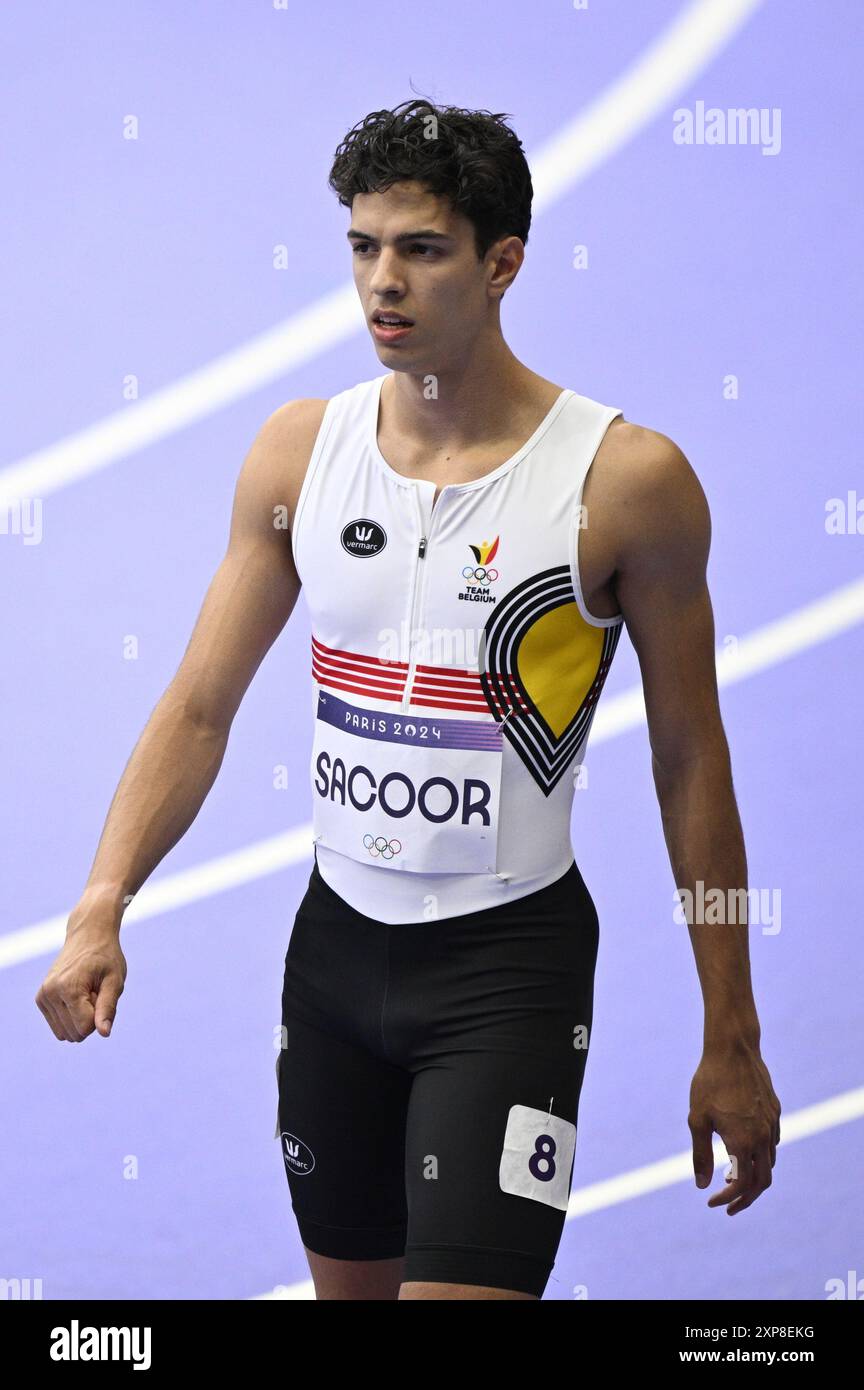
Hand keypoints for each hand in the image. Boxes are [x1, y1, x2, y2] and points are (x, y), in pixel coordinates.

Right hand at [35, 915, 126, 1041]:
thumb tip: (104, 1033)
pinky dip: (71, 1016)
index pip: (85, 1028)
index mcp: (68, 988)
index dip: (99, 1015)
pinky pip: (58, 1027)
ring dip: (80, 1018)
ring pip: (65, 1033)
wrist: (88, 935)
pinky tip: (77, 994)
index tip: (101, 992)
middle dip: (89, 1019)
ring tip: (85, 993)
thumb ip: (108, 1008)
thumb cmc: (106, 957)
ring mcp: (43, 996)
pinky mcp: (40, 999)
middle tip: (94, 992)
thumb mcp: (115, 981)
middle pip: (75, 1033)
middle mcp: (50, 993)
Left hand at [688, 1041, 780, 1213]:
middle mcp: (763, 1136)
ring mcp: (772, 1124)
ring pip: (769, 1162)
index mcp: (743, 1141)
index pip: (742, 1184)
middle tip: (728, 1207)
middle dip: (746, 1199)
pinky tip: (742, 1152)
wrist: (733, 1049)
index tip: (711, 1202)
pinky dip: (759, 1157)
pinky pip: (772, 1143)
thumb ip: (701, 1155)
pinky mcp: (775, 1112)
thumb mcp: (697, 1119)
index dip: (728, 1198)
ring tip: (729, 1179)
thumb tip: (702, 1186)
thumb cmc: (709, 1082)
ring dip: (753, 1177)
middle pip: (762, 1181)